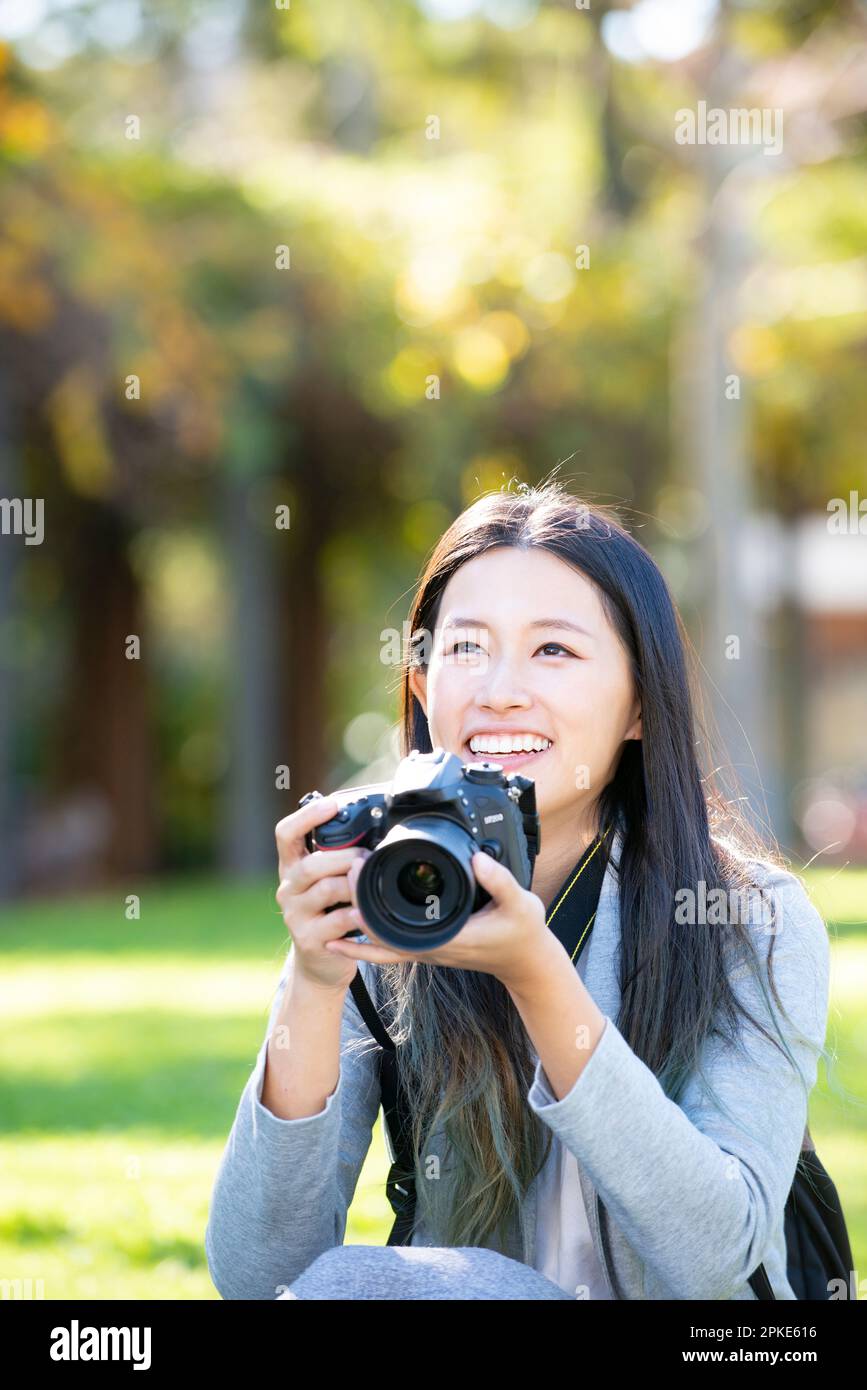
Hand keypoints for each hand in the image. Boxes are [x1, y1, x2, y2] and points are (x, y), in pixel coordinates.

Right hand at [274, 796, 371, 992]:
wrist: (320, 961)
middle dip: (343, 857)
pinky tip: (367, 912)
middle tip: (367, 856)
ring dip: (353, 884)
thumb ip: (339, 858)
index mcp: (292, 866)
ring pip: (325, 890)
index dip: (307, 816)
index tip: (332, 804)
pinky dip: (356, 914)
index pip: (285, 834)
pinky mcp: (308, 939)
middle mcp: (288, 888)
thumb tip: (374, 829)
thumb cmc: (330, 912)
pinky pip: (336, 921)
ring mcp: (295, 915)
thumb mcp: (328, 881)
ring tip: (370, 883)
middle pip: (310, 865)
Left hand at [326, 849, 554, 992]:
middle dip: (354, 906)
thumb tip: (477, 858)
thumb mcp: (519, 904)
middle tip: (342, 872)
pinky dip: (365, 941)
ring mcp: (426, 952)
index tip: (358, 873)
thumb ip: (499, 881)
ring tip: (332, 899)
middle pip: (377, 936)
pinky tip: (347, 931)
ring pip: (378, 947)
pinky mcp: (427, 949)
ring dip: (355, 925)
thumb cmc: (522, 933)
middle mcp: (430, 949)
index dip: (370, 905)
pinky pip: (388, 948)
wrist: (526, 962)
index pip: (396, 927)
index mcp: (446, 938)